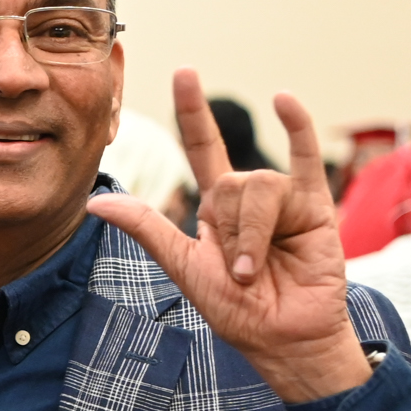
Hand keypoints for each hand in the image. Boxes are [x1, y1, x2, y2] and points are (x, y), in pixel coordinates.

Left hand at [86, 70, 372, 402]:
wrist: (284, 338)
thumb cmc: (239, 312)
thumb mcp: (184, 267)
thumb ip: (147, 229)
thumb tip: (95, 202)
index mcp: (216, 209)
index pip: (203, 147)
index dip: (193, 111)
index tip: (185, 72)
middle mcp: (249, 198)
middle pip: (230, 182)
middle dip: (232, 234)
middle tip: (241, 275)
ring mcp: (284, 200)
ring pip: (260, 187)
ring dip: (255, 236)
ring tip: (261, 272)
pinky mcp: (315, 207)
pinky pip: (305, 158)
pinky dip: (298, 128)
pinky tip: (285, 101)